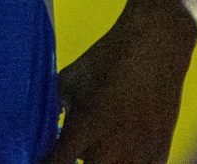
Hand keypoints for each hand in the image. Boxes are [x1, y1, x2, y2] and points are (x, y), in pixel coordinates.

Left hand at [45, 3, 196, 163]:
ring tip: (101, 145)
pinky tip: (124, 148)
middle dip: (76, 161)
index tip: (49, 155)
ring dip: (101, 163)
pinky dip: (127, 163)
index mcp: (81, 129)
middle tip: (78, 145)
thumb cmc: (106, 59)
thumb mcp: (68, 80)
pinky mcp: (157, 156)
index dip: (46, 162)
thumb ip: (50, 111)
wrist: (155, 43)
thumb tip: (38, 133)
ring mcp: (135, 156)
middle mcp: (107, 149)